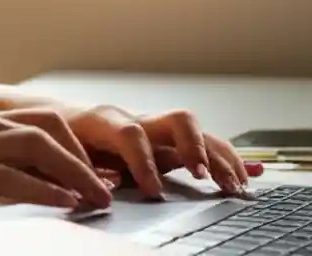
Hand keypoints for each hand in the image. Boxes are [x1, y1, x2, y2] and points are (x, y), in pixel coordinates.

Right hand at [0, 107, 114, 229]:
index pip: (34, 120)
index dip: (71, 145)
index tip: (93, 171)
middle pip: (47, 126)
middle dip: (84, 154)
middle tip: (106, 184)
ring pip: (40, 147)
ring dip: (78, 173)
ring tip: (99, 198)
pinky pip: (13, 179)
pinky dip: (47, 190)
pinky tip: (66, 205)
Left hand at [61, 104, 253, 198]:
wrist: (58, 119)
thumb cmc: (59, 139)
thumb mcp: (60, 153)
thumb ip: (78, 168)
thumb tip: (98, 188)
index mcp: (105, 121)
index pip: (131, 133)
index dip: (144, 162)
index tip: (154, 192)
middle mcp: (138, 119)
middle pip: (177, 120)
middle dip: (195, 147)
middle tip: (203, 177)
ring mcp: (156, 128)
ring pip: (199, 133)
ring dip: (220, 158)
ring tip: (236, 186)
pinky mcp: (168, 141)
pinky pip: (204, 144)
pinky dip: (228, 158)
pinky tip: (253, 171)